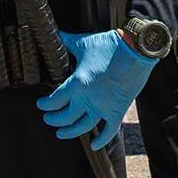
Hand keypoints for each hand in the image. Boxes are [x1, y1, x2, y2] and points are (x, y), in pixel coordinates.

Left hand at [37, 29, 156, 149]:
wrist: (136, 50)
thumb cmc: (109, 46)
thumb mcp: (84, 43)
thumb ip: (67, 41)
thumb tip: (55, 33)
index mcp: (76, 84)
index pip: (54, 101)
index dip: (45, 105)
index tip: (41, 105)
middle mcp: (87, 99)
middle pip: (64, 118)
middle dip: (53, 120)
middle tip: (48, 119)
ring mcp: (102, 107)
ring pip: (82, 127)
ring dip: (70, 132)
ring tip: (61, 133)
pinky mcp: (117, 110)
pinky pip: (108, 131)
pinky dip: (101, 140)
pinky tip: (94, 145)